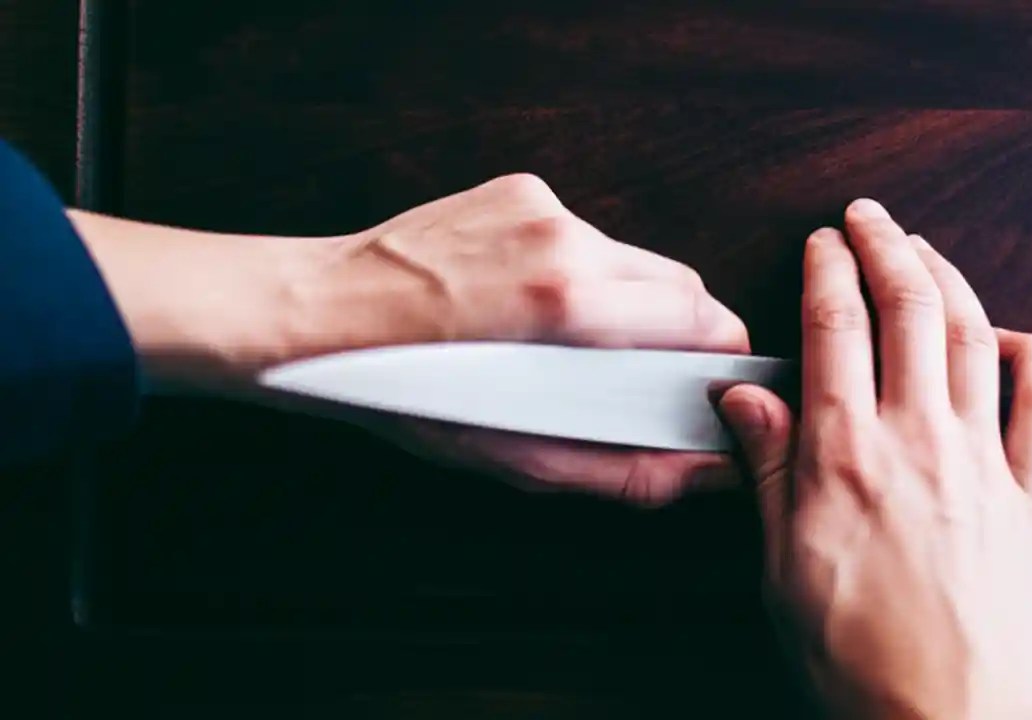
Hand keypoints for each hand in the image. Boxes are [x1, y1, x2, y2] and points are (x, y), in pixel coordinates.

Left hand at [75, 174, 749, 505]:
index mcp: (566, 303)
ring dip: (626, 303)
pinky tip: (533, 304)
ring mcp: (541, 205)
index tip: (708, 386)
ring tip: (572, 344)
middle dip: (678, 332)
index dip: (718, 357)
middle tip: (643, 377)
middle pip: (679, 282)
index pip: (701, 316)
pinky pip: (584, 236)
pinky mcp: (519, 188)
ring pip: (632, 258)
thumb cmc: (399, 389)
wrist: (312, 311)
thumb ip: (622, 469)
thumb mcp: (514, 455)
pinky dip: (580, 273)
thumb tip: (700, 474)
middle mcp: (563, 237)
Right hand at [718, 200, 1031, 717]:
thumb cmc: (857, 659)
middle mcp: (918, 441)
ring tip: (928, 251)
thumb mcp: (779, 566)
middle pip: (909, 308)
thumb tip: (744, 399)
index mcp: (845, 455)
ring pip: (974, 336)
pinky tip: (1016, 337)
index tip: (823, 244)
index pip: (835, 326)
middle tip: (872, 217)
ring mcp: (982, 462)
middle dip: (888, 245)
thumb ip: (767, 469)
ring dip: (951, 279)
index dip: (829, 268)